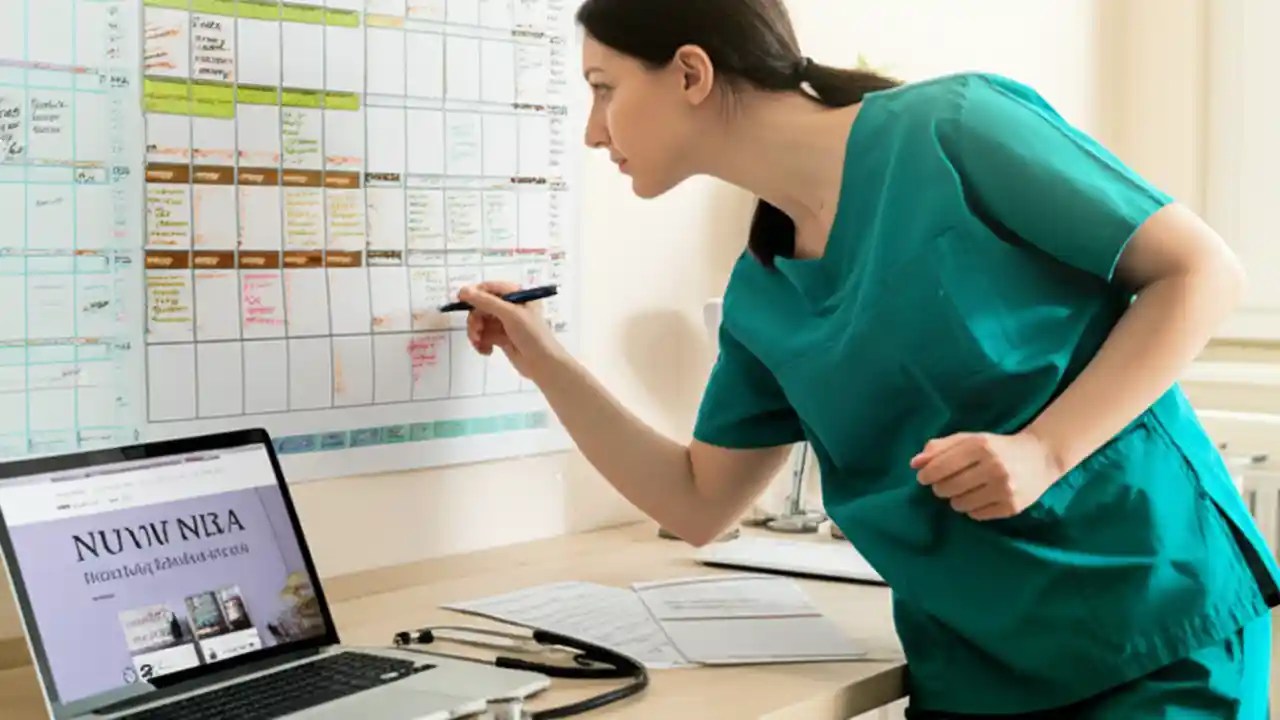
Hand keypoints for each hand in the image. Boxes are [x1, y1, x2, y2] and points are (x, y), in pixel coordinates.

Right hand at [458, 281, 564, 380]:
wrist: (543, 364)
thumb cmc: (531, 334)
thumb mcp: (510, 314)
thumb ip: (486, 302)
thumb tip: (463, 291)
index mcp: (516, 295)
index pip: (489, 288)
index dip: (474, 294)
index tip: (460, 301)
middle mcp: (510, 307)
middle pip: (481, 307)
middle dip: (475, 319)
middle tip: (475, 331)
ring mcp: (505, 323)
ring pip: (480, 323)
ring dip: (476, 333)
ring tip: (479, 343)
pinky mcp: (501, 338)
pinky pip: (484, 336)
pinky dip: (481, 343)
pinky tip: (486, 351)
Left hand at [909, 431, 1062, 520]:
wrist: (1041, 458)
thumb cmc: (998, 447)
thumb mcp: (970, 439)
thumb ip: (941, 447)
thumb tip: (914, 463)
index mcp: (980, 446)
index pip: (940, 467)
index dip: (926, 475)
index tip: (923, 477)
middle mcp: (993, 467)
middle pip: (947, 488)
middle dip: (940, 487)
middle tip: (946, 484)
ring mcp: (1004, 489)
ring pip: (959, 505)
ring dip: (956, 499)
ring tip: (966, 490)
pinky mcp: (1012, 507)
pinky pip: (976, 515)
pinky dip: (973, 509)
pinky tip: (980, 497)